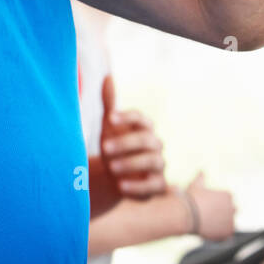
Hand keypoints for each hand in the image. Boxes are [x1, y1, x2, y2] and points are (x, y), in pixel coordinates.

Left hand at [90, 74, 165, 216]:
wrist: (114, 176)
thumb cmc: (114, 146)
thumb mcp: (109, 127)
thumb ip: (110, 104)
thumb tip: (108, 77)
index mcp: (144, 127)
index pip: (141, 118)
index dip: (127, 117)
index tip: (109, 117)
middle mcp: (155, 144)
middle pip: (146, 139)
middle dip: (126, 143)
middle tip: (104, 147)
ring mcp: (159, 165)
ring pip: (152, 161)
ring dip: (131, 163)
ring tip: (111, 168)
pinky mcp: (158, 185)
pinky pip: (154, 185)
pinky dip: (138, 186)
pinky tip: (120, 186)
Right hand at [186, 171, 235, 239]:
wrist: (186, 215)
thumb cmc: (190, 199)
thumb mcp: (195, 185)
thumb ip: (201, 178)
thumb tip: (201, 170)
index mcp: (228, 195)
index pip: (226, 200)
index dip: (216, 204)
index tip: (207, 207)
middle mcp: (233, 207)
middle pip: (230, 211)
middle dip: (222, 214)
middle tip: (208, 217)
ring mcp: (231, 220)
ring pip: (228, 223)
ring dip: (221, 224)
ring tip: (207, 226)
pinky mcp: (228, 232)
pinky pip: (227, 235)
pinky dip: (220, 235)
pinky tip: (208, 232)